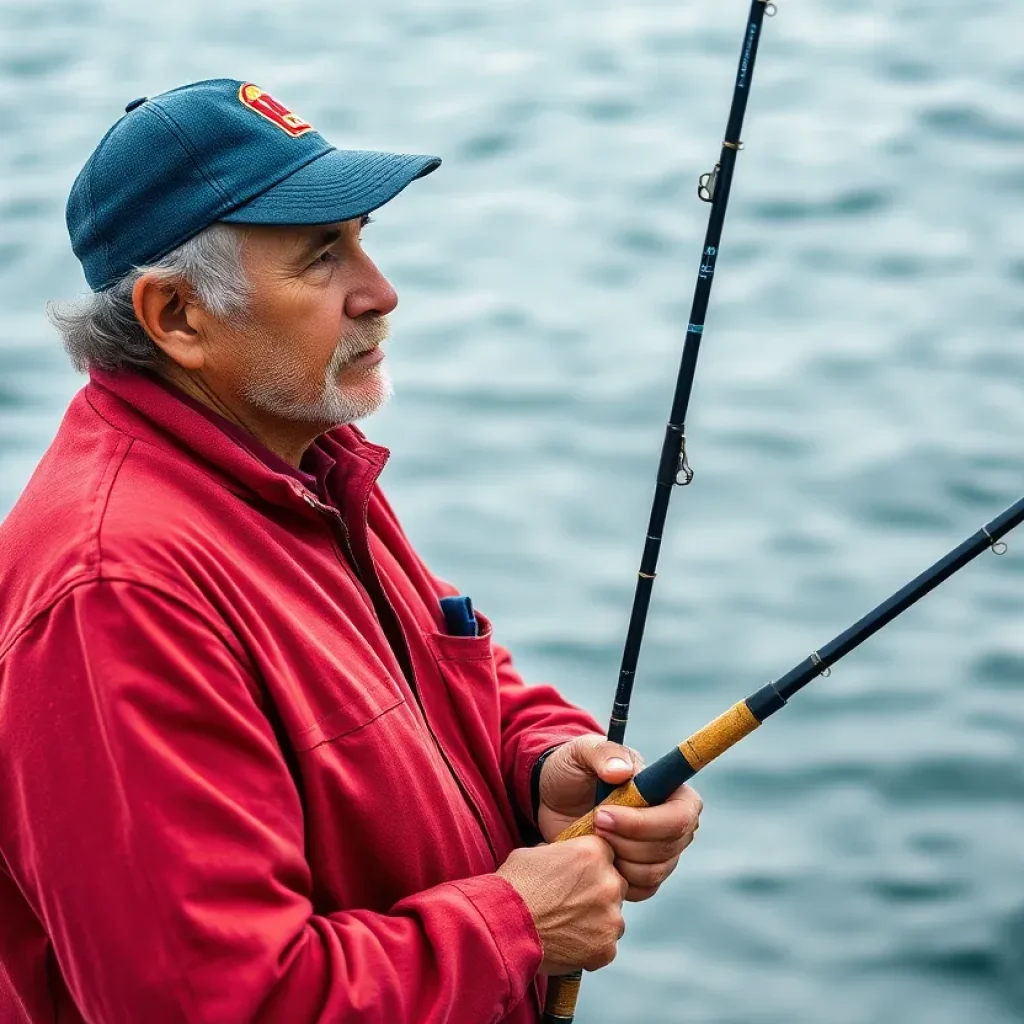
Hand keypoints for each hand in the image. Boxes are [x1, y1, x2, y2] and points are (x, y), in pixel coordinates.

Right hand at [496, 837, 626, 973]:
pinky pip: (606, 946)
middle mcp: (609, 882)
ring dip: (598, 920)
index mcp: (593, 852)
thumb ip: (561, 853)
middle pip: (614, 885)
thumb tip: (563, 859)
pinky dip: (591, 947)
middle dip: (598, 892)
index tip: (577, 876)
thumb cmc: (515, 886)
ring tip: (568, 926)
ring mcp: (610, 917)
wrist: (504, 924)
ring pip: (612, 917)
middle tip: (572, 903)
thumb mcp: (535, 852)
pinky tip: (569, 944)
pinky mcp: (606, 947)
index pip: (606, 854)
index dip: (590, 866)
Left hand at [537, 734, 702, 901]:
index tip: (605, 814)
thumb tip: (623, 771)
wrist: (553, 798)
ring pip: (655, 872)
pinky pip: (643, 889)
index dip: (646, 822)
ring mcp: (661, 852)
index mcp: (670, 790)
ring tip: (592, 836)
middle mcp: (673, 822)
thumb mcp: (582, 751)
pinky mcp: (643, 874)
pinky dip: (617, 879)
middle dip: (625, 840)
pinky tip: (596, 857)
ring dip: (618, 858)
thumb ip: (604, 754)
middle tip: (593, 822)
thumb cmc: (574, 769)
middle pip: (668, 847)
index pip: (681, 815)